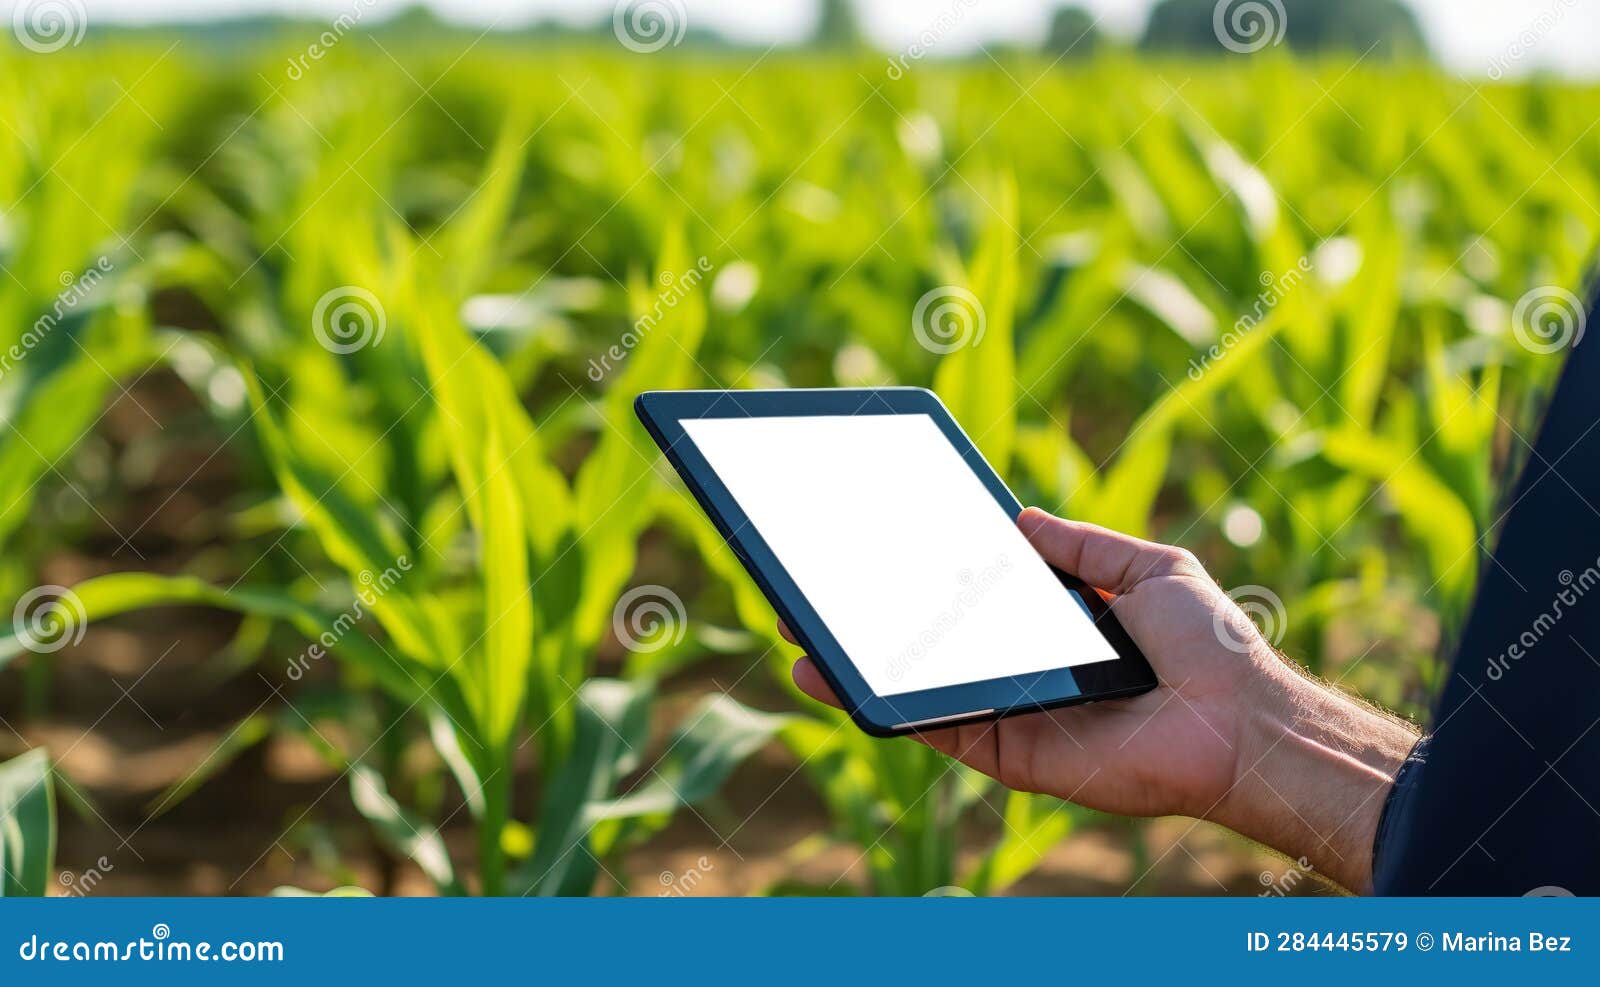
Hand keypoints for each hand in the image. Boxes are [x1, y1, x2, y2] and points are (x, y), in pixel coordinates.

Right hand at [784, 507, 1418, 892]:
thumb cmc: (1209, 643)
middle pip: (931, 645)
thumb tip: (1018, 518)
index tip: (874, 542)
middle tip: (814, 590)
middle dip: (870, 620)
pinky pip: (940, 729)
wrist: (1241, 721)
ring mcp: (1012, 713)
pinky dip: (890, 709)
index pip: (973, 598)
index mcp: (1055, 625)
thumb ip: (1081, 545)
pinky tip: (843, 681)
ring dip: (858, 667)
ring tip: (801, 637)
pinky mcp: (1011, 754)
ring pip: (918, 690)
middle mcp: (1023, 671)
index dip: (925, 573)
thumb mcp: (1147, 567)